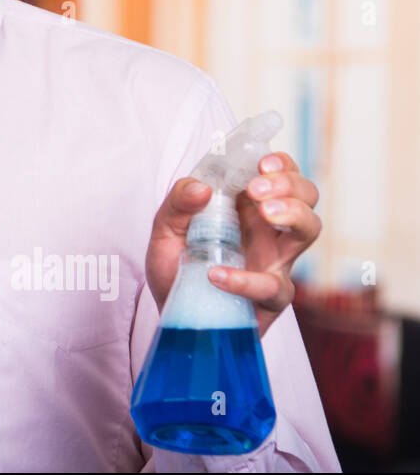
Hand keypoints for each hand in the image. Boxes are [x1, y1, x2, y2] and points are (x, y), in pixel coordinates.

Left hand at [146, 152, 321, 338]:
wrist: (171, 312)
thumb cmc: (176, 265)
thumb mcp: (165, 228)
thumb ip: (177, 203)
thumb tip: (201, 188)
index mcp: (248, 206)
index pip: (281, 174)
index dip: (281, 163)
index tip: (262, 162)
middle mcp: (269, 230)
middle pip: (307, 196)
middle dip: (290, 185)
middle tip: (257, 189)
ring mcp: (274, 262)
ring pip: (310, 231)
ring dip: (293, 214)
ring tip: (264, 211)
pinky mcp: (270, 298)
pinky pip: (273, 287)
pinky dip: (246, 279)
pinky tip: (217, 273)